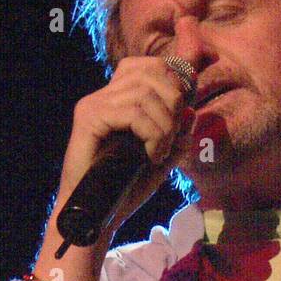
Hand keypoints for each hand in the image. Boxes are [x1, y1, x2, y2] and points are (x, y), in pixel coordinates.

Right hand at [60, 54, 196, 231]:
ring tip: (161, 151)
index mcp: (119, 99)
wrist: (97, 214)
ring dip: (164, 124)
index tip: (183, 115)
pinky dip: (152, 134)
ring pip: (145, 93)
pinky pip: (132, 112)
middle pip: (151, 72)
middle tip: (172, 138)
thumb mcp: (162, 159)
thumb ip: (177, 135)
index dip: (174, 82)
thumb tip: (191, 111)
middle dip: (173, 103)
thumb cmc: (126, 188)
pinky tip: (152, 155)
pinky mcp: (89, 119)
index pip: (151, 66)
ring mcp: (94, 105)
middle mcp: (105, 95)